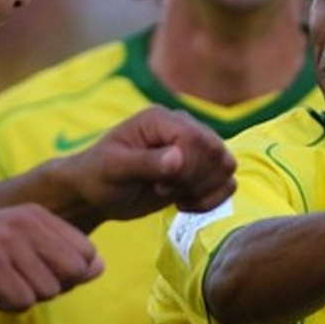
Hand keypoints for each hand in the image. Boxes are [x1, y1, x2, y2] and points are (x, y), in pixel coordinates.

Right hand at [0, 205, 103, 323]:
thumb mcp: (15, 255)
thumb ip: (57, 260)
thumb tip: (100, 265)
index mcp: (37, 214)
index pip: (86, 256)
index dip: (62, 277)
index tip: (26, 272)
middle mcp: (29, 221)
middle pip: (73, 274)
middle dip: (46, 288)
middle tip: (8, 279)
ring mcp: (12, 240)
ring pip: (49, 291)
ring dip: (20, 298)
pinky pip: (23, 302)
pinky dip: (2, 305)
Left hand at [62, 106, 237, 222]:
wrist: (96, 194)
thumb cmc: (98, 177)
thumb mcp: (114, 169)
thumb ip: (146, 163)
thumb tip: (178, 159)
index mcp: (161, 120)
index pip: (197, 139)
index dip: (186, 168)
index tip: (159, 186)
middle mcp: (182, 127)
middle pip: (217, 152)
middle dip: (194, 180)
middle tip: (162, 191)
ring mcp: (193, 148)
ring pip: (227, 166)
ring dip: (205, 190)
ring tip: (174, 197)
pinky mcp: (200, 169)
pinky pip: (227, 182)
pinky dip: (211, 199)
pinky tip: (184, 203)